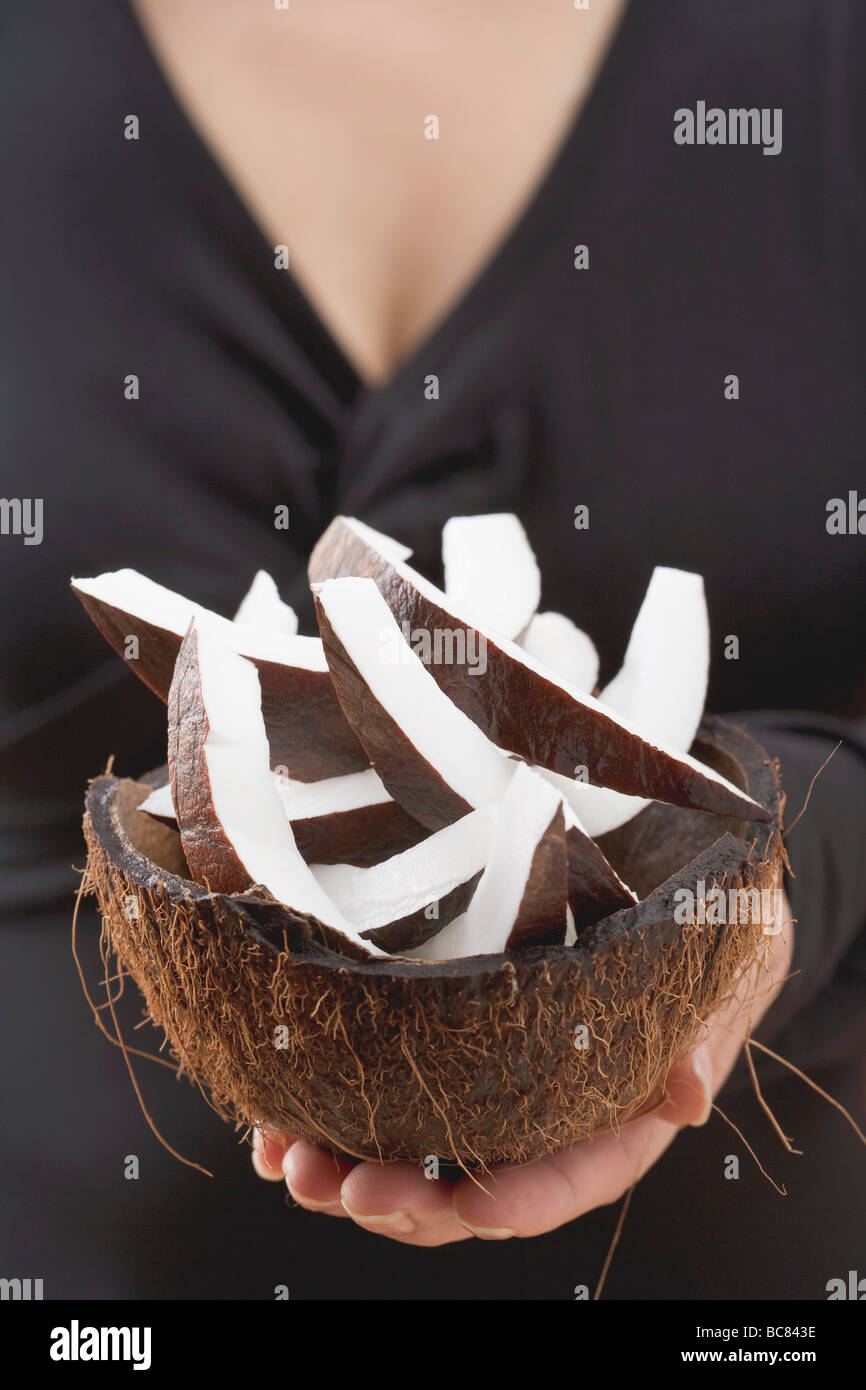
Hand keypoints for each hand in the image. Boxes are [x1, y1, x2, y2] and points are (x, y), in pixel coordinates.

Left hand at [252, 891, 793, 1245]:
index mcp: (616, 1109)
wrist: (668, 879)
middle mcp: (542, 1112)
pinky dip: (324, 1121)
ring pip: (414, 1156)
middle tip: (348, 1189)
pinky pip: (378, 1102)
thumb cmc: (701, 928)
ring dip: (348, 1172)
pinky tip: (273, 1128)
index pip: (572, 1175)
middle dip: (409, 1201)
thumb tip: (687, 1095)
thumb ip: (707, 1029)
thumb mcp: (723, 964)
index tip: (471, 1206)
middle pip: (474, 1185)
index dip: (525, 1200)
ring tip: (292, 1164)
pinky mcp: (438, 1048)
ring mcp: (485, 1087)